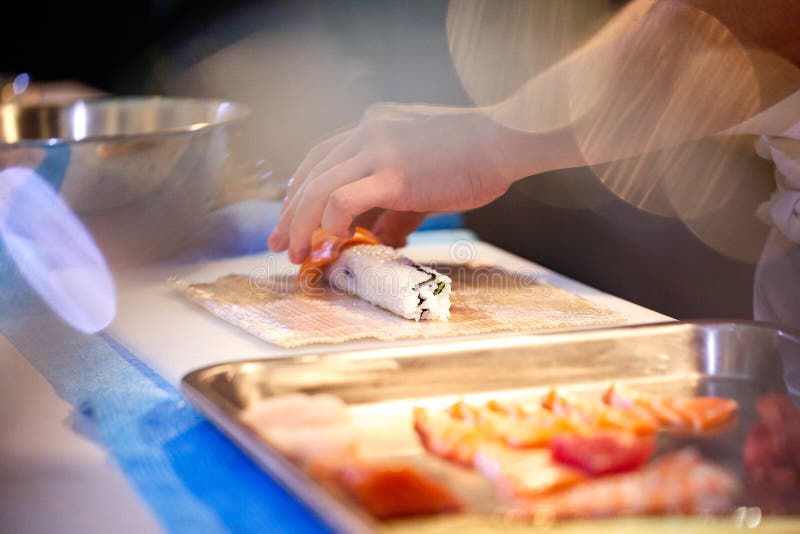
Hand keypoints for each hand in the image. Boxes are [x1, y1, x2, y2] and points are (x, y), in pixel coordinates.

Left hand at [268, 103, 519, 262]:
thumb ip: (397, 204)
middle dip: (290, 213)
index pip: (321, 157)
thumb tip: (382, 238)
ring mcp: (379, 149)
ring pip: (318, 188)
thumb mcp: (424, 174)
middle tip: (280, 244)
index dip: (300, 189)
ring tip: (296, 254)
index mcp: (373, 126)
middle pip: (311, 173)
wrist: (506, 140)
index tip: (292, 217)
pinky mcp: (394, 174)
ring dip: (300, 224)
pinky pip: (343, 199)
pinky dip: (333, 221)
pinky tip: (337, 238)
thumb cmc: (475, 157)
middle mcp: (368, 131)